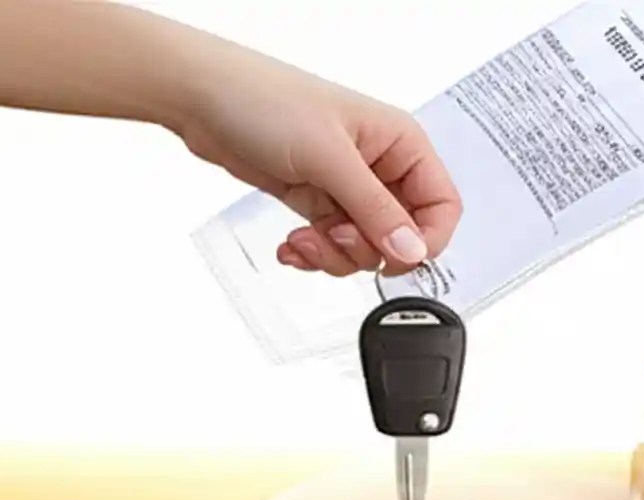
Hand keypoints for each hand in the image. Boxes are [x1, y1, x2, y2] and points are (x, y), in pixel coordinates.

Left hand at [175, 56, 461, 276]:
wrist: (201, 98)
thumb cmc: (265, 100)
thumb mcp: (328, 158)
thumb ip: (375, 210)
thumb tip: (413, 251)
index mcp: (401, 144)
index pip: (441, 206)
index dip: (425, 239)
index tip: (394, 257)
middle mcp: (381, 166)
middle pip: (402, 235)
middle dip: (366, 248)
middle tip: (333, 234)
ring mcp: (348, 187)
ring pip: (366, 247)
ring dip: (335, 254)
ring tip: (303, 240)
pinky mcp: (319, 201)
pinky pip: (333, 244)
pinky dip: (314, 253)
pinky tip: (291, 244)